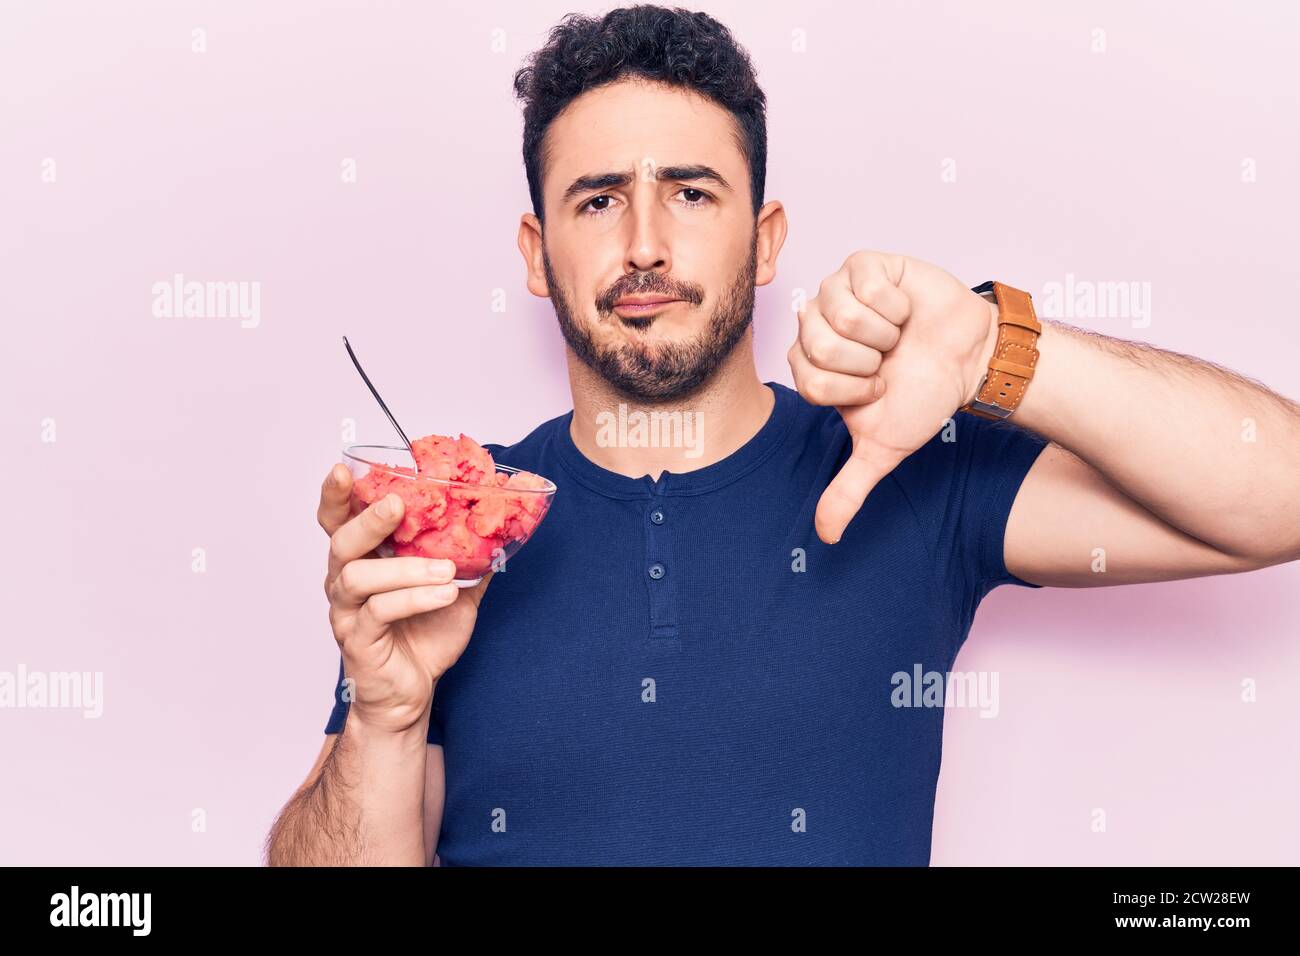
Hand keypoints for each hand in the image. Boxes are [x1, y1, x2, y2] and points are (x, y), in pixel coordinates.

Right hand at [317, 464, 492, 734]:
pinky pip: (378, 612)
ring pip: (357, 576)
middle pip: (339, 541)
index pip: (338, 519)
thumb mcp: (456, 589)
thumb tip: (504, 526)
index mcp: (364, 559)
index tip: (344, 468)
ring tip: (447, 569)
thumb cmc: (425, 636)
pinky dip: (414, 599)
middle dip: (366, 518)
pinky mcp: (358, 641)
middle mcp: (345, 580)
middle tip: (397, 504)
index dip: (337, 494)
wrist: (413, 692)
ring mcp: (347, 612)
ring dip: (405, 567)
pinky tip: (445, 594)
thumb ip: (472, 558)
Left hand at [788, 250, 997, 543]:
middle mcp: (814, 324)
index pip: (810, 380)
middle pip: (818, 346)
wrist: (970, 361)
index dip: (852, 390)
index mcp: (809, 365)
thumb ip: (848, 489)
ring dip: (882, 334)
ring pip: (838, 313)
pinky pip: (865, 284)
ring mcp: (836, 290)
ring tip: (897, 337)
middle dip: (866, 363)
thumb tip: (825, 537)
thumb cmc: (922, 396)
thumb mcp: (883, 447)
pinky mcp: (865, 265)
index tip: (877, 389)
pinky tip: (904, 312)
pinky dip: (894, 305)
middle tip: (888, 362)